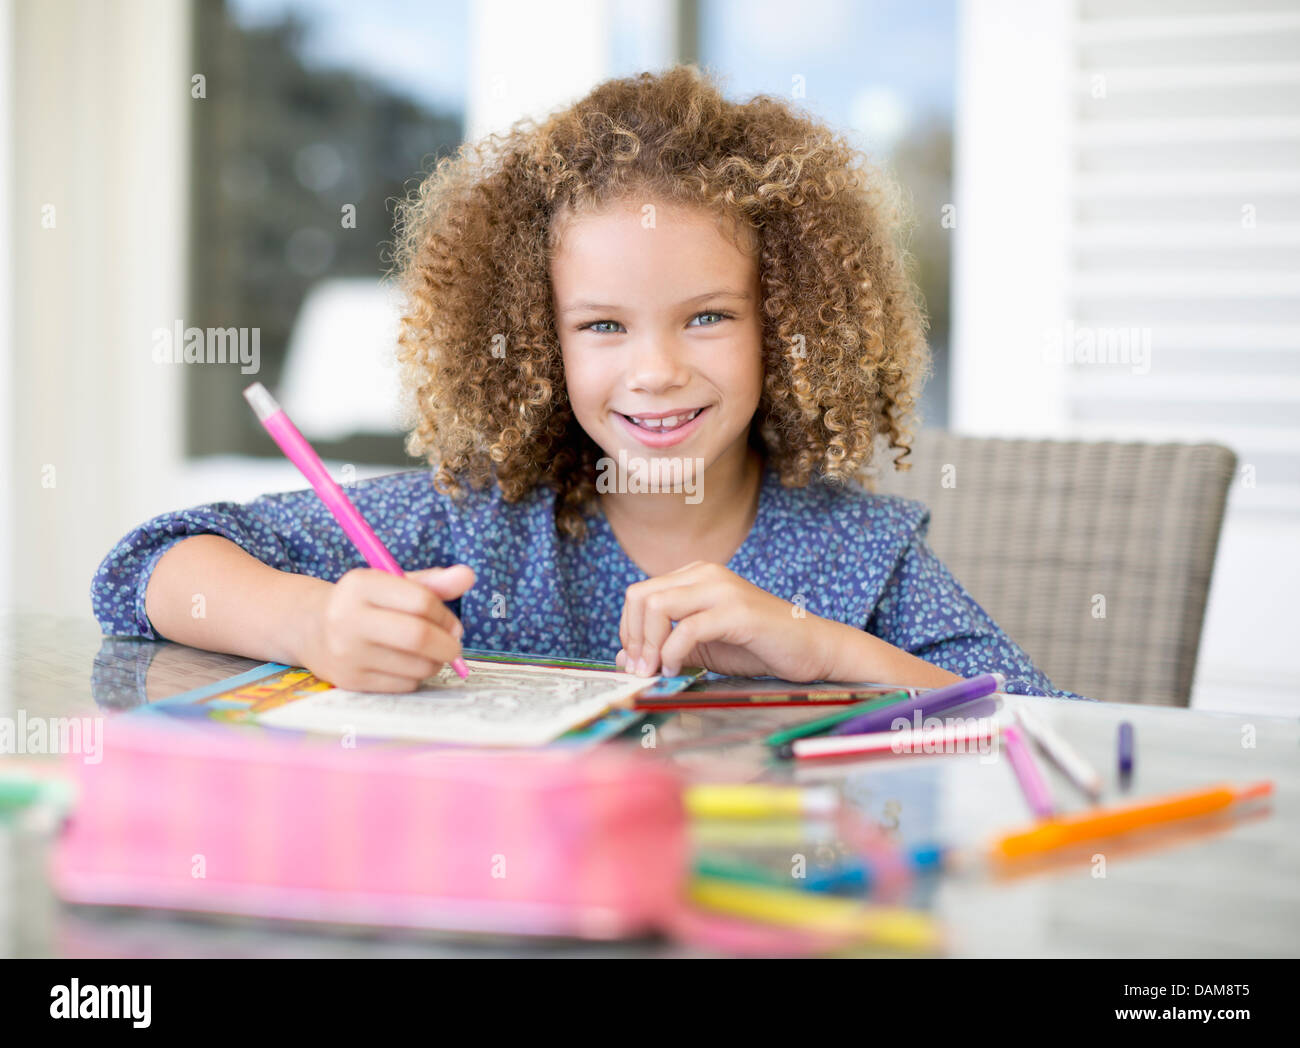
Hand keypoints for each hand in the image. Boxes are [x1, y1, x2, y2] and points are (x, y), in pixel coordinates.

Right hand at [299, 565, 474, 691]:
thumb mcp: (393, 585)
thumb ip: (432, 582)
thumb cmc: (366, 604)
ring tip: (429, 654)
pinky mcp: (349, 680)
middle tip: (453, 646)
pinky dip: (416, 677)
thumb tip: (468, 576)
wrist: (312, 628)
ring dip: (434, 662)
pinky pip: (403, 684)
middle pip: (418, 637)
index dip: (446, 616)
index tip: (453, 624)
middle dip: (448, 645)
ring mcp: (346, 652)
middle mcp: (347, 618)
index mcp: (360, 585)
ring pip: (415, 665)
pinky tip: (407, 665)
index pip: (421, 601)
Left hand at [615, 561, 834, 680]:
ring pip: (657, 606)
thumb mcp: (702, 647)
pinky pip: (687, 628)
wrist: (812, 648)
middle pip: (640, 596)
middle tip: (640, 669)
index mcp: (695, 576)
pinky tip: (678, 670)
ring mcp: (721, 590)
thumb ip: (665, 648)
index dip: (628, 630)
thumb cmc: (758, 646)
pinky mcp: (737, 612)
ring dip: (648, 645)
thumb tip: (624, 658)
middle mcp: (705, 574)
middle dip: (632, 637)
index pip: (639, 594)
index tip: (635, 662)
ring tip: (656, 671)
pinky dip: (672, 653)